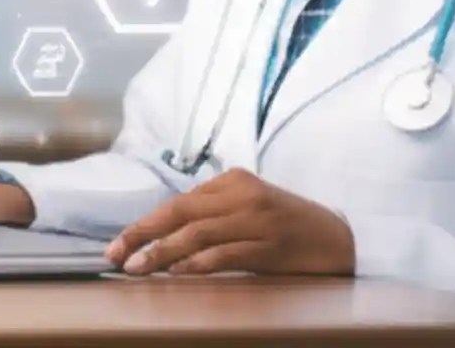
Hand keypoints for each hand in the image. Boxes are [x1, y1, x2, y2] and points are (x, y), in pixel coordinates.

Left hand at [104, 168, 353, 275]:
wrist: (339, 238)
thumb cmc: (287, 225)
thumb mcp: (247, 207)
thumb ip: (211, 213)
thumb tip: (163, 234)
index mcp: (232, 181)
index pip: (178, 203)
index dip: (144, 224)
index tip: (117, 244)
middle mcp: (241, 194)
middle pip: (180, 212)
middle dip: (142, 234)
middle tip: (115, 255)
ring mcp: (256, 219)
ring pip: (197, 233)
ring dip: (162, 252)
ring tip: (138, 269)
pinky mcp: (270, 245)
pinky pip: (226, 253)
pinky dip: (199, 262)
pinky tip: (178, 272)